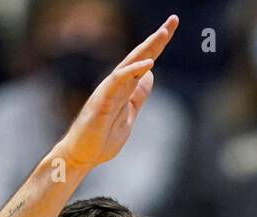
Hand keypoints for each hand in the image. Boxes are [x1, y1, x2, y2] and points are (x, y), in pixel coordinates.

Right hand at [52, 14, 177, 172]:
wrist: (83, 155)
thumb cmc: (102, 138)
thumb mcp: (130, 114)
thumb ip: (138, 95)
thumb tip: (150, 75)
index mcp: (126, 88)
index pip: (146, 62)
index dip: (158, 46)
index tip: (171, 29)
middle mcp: (118, 84)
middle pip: (140, 56)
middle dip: (157, 38)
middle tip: (173, 20)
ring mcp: (109, 90)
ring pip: (130, 62)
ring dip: (147, 47)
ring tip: (163, 33)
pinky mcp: (102, 99)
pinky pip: (118, 80)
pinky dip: (132, 70)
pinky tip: (149, 64)